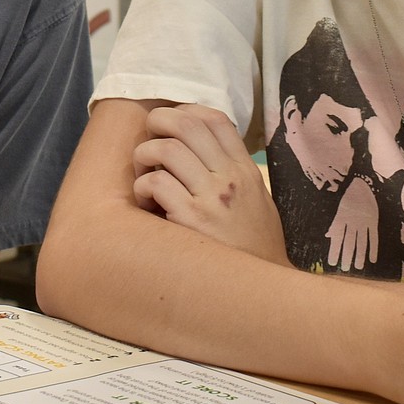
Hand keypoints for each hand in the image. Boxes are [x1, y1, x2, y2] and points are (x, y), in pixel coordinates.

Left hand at [131, 104, 287, 263]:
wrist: (261, 291)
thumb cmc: (254, 247)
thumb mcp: (258, 201)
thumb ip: (234, 174)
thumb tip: (203, 150)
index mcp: (245, 171)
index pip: (216, 120)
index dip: (187, 112)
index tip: (173, 126)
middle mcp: (229, 178)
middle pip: (187, 124)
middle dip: (158, 123)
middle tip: (149, 141)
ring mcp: (211, 198)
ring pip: (166, 149)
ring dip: (144, 155)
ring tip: (143, 174)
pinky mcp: (190, 220)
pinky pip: (156, 184)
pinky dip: (142, 188)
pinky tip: (146, 203)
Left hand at [324, 174, 379, 270]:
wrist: (362, 184)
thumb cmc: (348, 199)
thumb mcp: (338, 210)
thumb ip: (334, 224)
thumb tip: (328, 236)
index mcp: (341, 219)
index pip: (337, 238)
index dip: (335, 250)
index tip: (332, 262)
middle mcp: (352, 222)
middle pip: (349, 241)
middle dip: (347, 255)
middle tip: (345, 268)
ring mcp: (364, 222)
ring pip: (361, 241)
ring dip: (360, 255)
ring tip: (358, 267)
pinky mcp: (374, 221)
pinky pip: (374, 237)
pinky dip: (374, 248)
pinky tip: (372, 259)